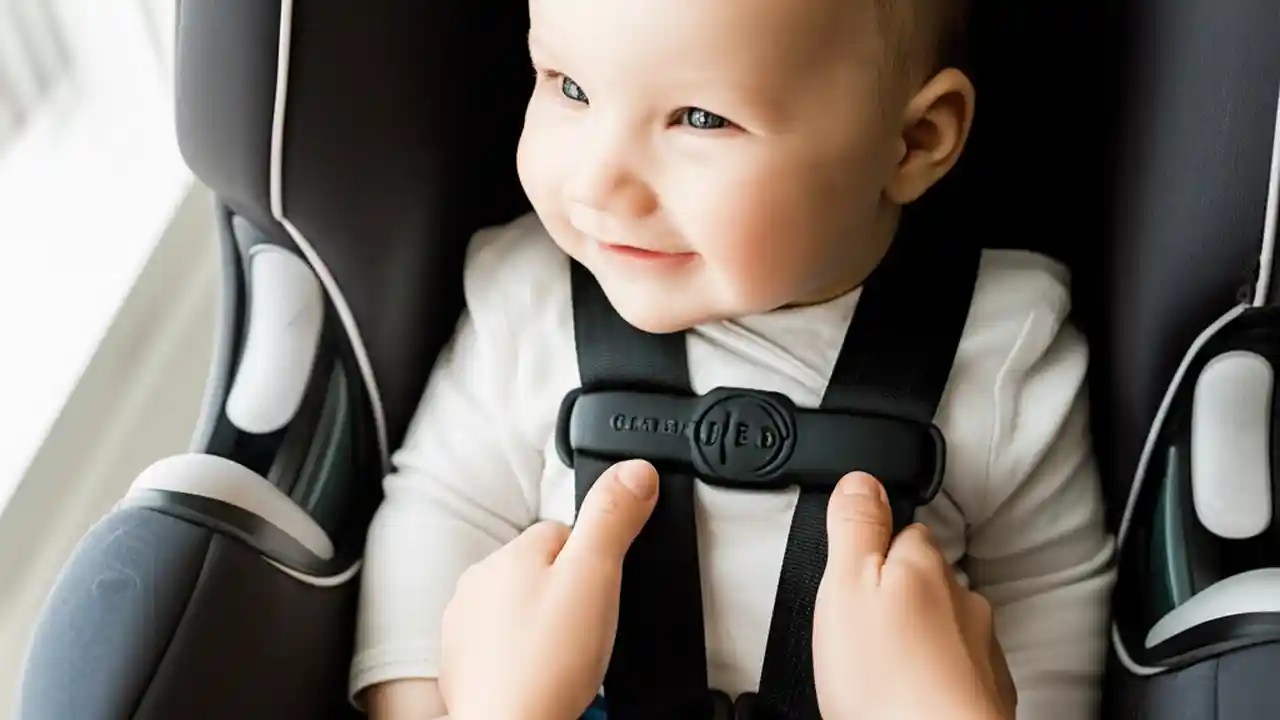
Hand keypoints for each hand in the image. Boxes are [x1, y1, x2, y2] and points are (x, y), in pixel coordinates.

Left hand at [438, 459, 659, 719]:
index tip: (603, 592)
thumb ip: (613, 518)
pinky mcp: (463, 664)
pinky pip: (504, 646)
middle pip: (542, 571)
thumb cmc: (546, 662)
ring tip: (569, 658)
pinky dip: (525, 658)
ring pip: (522, 608)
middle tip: (589, 629)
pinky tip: (545, 676)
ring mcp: (466, 625)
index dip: (594, 561)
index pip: (564, 532)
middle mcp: (479, 582)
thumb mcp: (595, 576)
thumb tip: (634, 469)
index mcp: (510, 554)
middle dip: (569, 595)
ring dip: (547, 627)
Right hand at [813, 472, 1016, 719]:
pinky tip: (907, 694)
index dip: (873, 548)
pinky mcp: (986, 696)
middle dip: (896, 596)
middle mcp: (962, 601)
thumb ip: (855, 527)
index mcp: (926, 565)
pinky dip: (934, 678)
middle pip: (926, 580)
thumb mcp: (847, 586)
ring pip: (943, 627)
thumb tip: (862, 478)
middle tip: (857, 623)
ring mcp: (980, 650)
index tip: (851, 571)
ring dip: (917, 639)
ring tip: (879, 664)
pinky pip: (955, 672)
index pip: (904, 530)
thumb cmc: (888, 682)